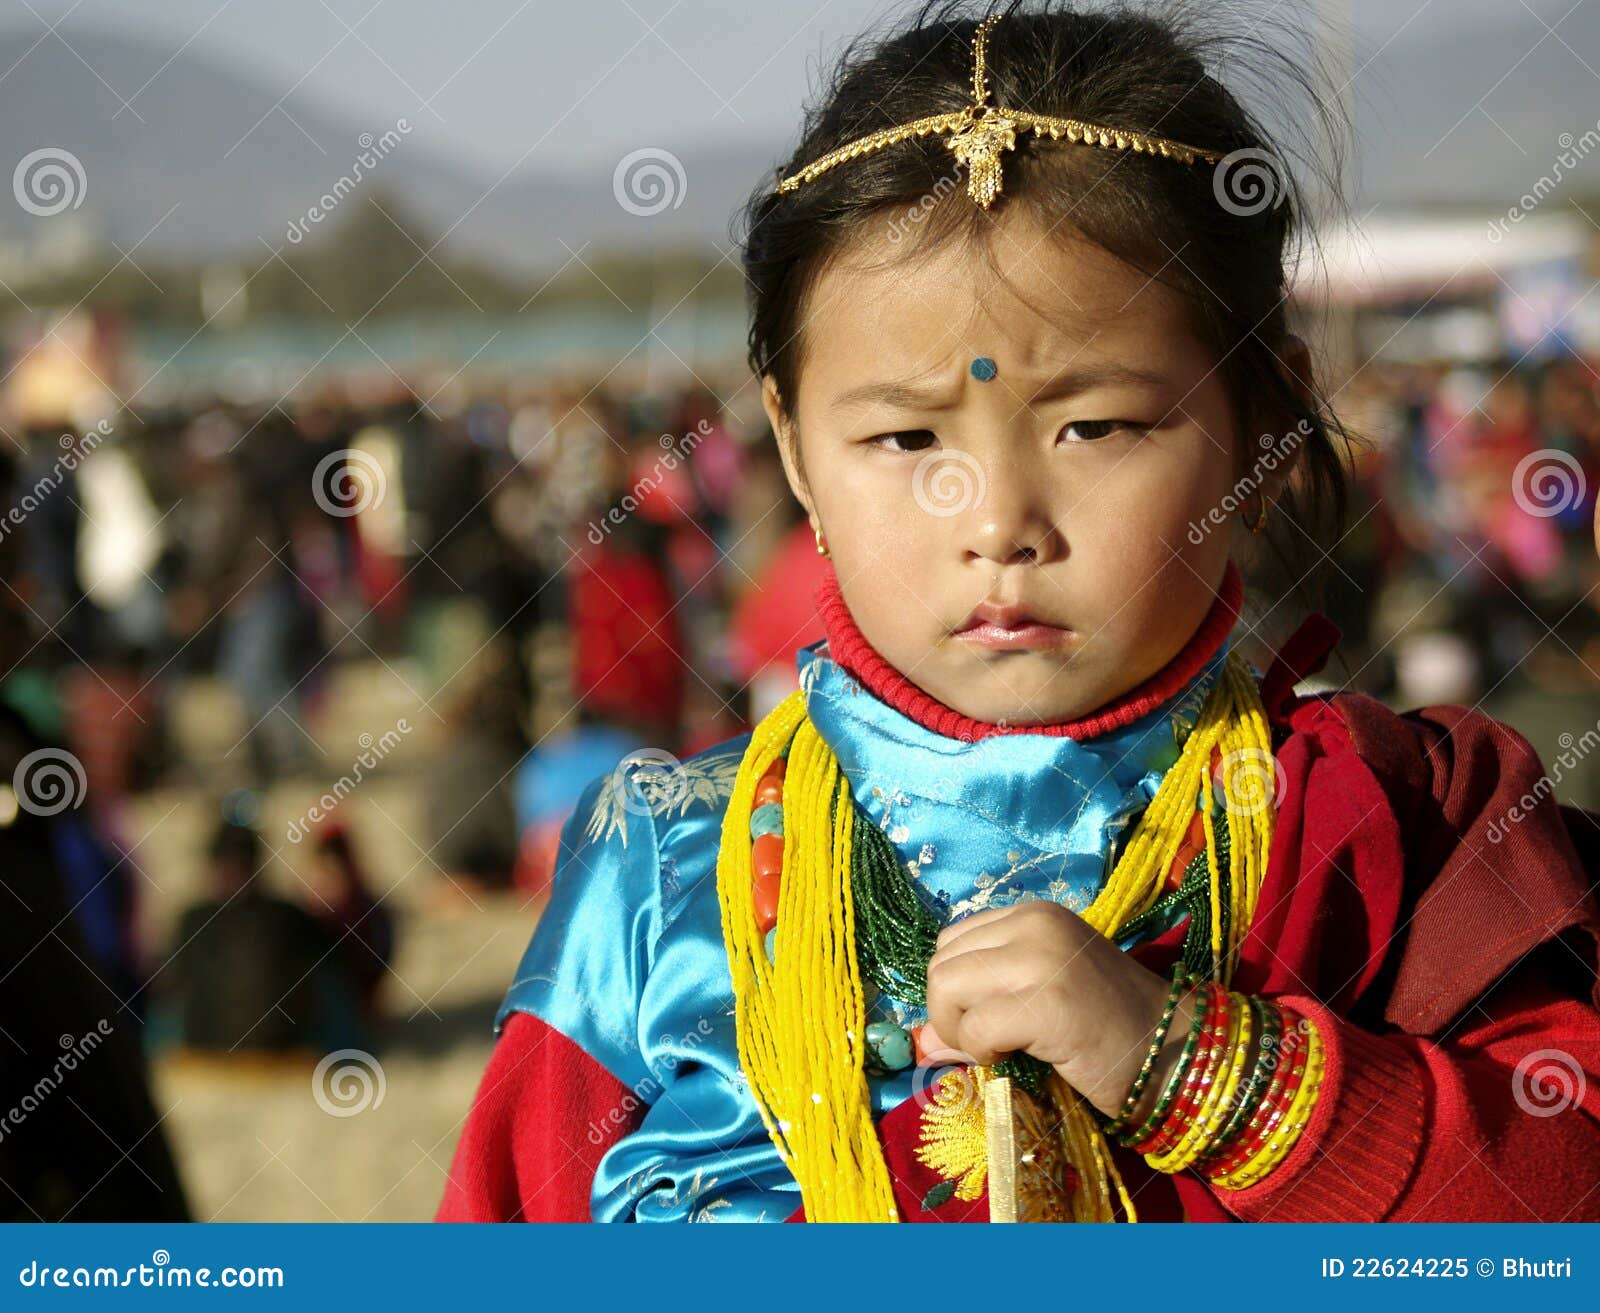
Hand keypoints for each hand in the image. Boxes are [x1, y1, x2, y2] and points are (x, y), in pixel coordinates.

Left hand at [917, 899, 1183, 1116]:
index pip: (952, 942)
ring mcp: (1040, 958)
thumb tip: (918, 1041)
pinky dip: (982, 1052)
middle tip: (988, 1042)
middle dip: (949, 1012)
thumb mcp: (1039, 999)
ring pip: (945, 988)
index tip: (983, 1020)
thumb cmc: (1110, 1029)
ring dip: (961, 1031)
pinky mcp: (1046, 1002)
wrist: (1178, 1051)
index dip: (955, 990)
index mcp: (1033, 914)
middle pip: (940, 964)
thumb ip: (978, 1008)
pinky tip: (1018, 1057)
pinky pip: (975, 1028)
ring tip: (1001, 1048)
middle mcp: (1033, 923)